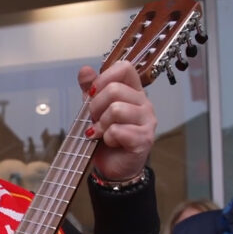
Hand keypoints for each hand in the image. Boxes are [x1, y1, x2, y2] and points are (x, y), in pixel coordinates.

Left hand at [78, 61, 157, 180]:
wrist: (113, 166)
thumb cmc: (106, 137)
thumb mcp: (94, 110)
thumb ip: (90, 89)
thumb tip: (85, 70)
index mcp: (133, 92)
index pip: (124, 68)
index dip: (104, 78)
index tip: (93, 94)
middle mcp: (144, 103)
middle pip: (114, 90)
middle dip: (95, 106)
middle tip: (94, 120)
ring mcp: (147, 121)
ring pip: (116, 109)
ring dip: (101, 123)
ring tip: (101, 132)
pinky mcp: (144, 139)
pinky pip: (118, 130)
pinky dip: (107, 137)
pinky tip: (110, 142)